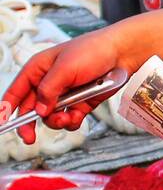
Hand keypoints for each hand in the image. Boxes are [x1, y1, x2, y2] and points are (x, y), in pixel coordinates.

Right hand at [0, 8, 162, 143]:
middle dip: (29, 123)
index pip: (16, 92)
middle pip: (30, 109)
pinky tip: (78, 116)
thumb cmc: (92, 51)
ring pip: (50, 117)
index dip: (6, 109)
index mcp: (38, 70)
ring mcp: (64, 94)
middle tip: (30, 138)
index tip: (2, 124)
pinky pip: (69, 119)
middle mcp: (48, 83)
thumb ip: (49, 90)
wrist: (123, 53)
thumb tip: (38, 110)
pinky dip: (72, 122)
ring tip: (67, 118)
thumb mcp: (65, 68)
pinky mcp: (80, 103)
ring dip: (57, 121)